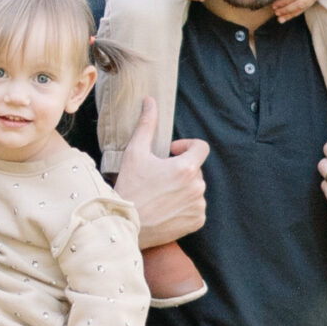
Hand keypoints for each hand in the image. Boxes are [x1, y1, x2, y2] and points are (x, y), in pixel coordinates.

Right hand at [114, 100, 208, 248]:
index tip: (171, 152)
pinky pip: (196, 207)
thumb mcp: (135, 152)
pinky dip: (185, 205)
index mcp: (186, 168)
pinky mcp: (197, 221)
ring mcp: (198, 206)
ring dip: (183, 187)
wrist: (125, 224)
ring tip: (161, 193)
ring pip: (195, 188)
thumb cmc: (129, 187)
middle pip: (196, 169)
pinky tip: (166, 207)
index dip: (187, 146)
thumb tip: (150, 101)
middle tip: (159, 176)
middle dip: (181, 168)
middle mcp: (197, 187)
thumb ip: (147, 125)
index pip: (201, 147)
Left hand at [270, 0, 326, 22]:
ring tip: (280, 19)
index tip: (273, 5)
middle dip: (286, 10)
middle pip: (298, 4)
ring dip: (290, 14)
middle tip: (276, 12)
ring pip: (303, 7)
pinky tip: (288, 16)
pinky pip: (306, 7)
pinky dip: (297, 12)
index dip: (283, 1)